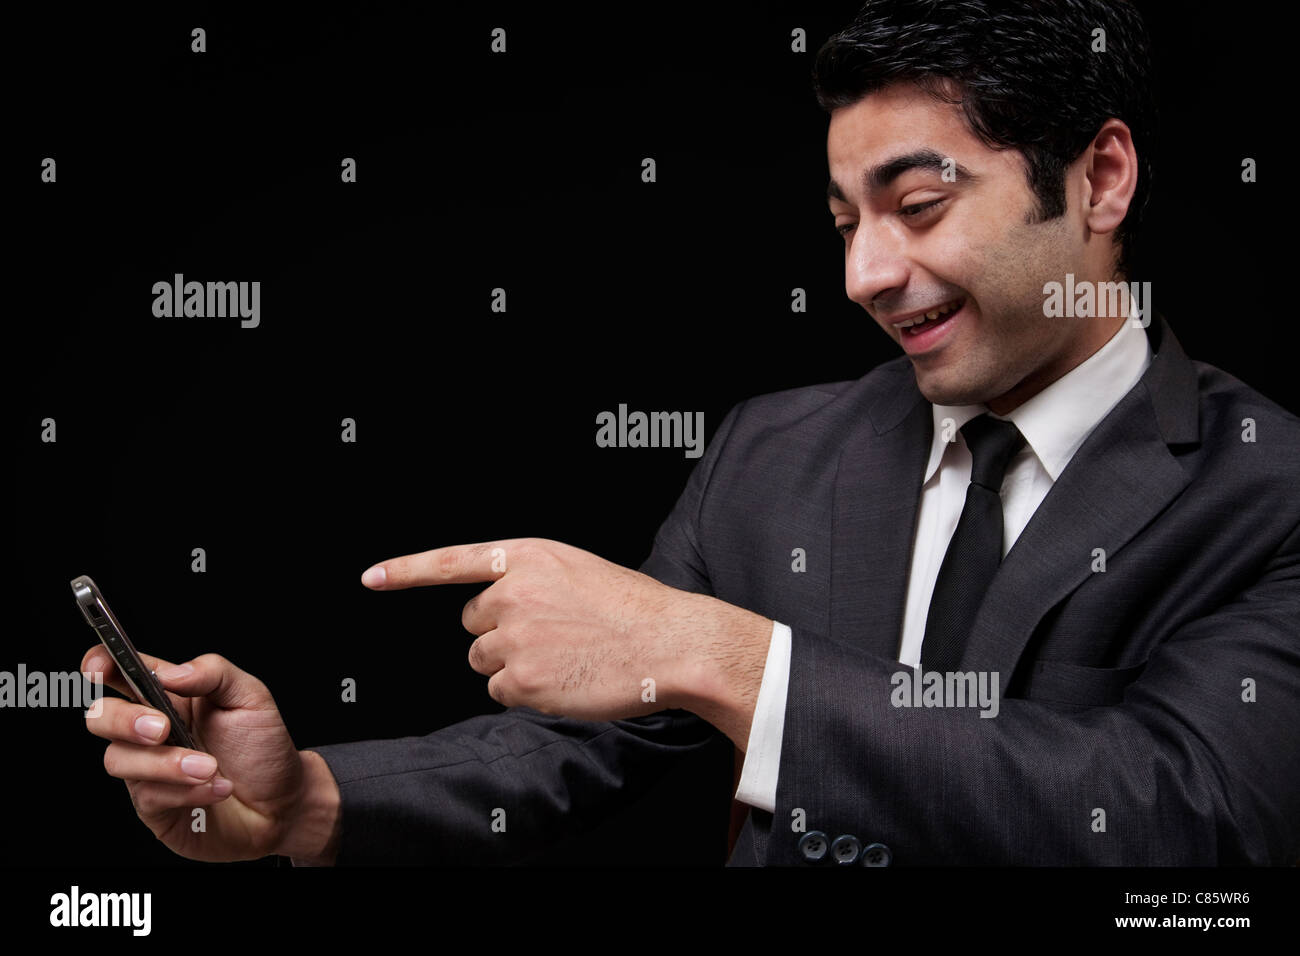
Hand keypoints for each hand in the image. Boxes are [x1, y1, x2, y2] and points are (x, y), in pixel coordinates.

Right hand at [80, 647, 337, 862]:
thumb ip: (213, 672)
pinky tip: (217, 788)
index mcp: (168, 695)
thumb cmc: (263, 746)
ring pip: (120, 760)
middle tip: (164, 729)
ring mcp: (146, 770)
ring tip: (212, 767)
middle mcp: (150, 731)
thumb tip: (171, 673)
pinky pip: (148, 796)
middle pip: (101, 717)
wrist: (282, 803)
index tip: (99, 667)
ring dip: (168, 763)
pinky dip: (186, 791)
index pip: (120, 672)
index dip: (100, 664)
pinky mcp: (153, 806)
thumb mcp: (250, 696)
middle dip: (125, 720)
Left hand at [361, 537, 771, 742]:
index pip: (451, 562)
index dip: (405, 570)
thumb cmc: (632, 608)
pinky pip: (502, 692)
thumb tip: (493, 610)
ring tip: (564, 658)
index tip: (371, 577)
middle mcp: (513, 592)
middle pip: (473, 624)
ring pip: (485, 661)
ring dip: (514, 666)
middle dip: (500, 634)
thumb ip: (530, 578)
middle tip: (552, 637)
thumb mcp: (576, 570)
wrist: (669, 642)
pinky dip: (528, 693)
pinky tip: (564, 680)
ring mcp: (515, 637)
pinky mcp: (522, 679)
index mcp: (528, 556)